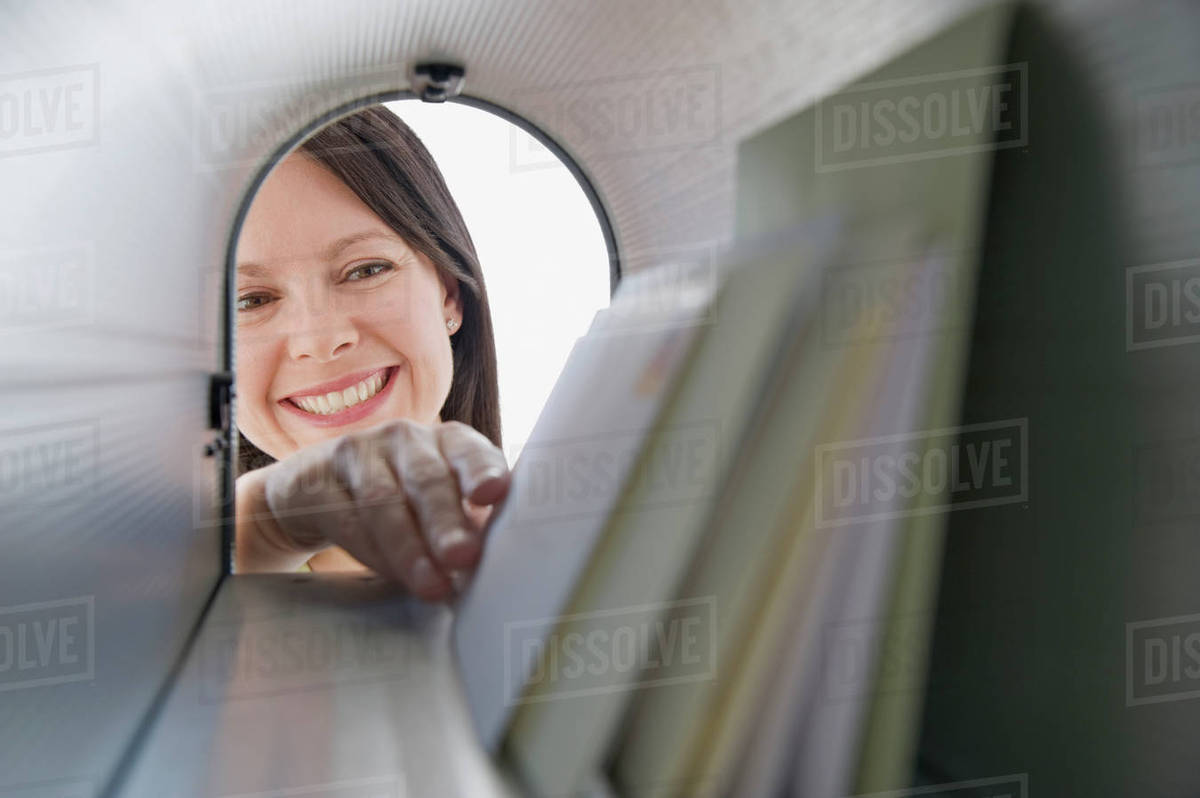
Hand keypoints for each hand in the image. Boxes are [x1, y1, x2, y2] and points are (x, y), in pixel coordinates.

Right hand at [235, 419, 509, 600]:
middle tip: (464, 557)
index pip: (469, 450)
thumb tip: (504, 569)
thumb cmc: (399, 502)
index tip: (494, 493)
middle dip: (447, 521)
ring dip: (410, 547)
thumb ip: (468, 526)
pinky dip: (373, 551)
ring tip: (431, 585)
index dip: (481, 470)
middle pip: (428, 479)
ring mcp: (359, 452)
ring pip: (384, 500)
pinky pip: (347, 517)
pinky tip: (392, 574)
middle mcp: (406, 438)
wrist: (315, 490)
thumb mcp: (436, 505)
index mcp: (447, 442)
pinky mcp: (317, 478)